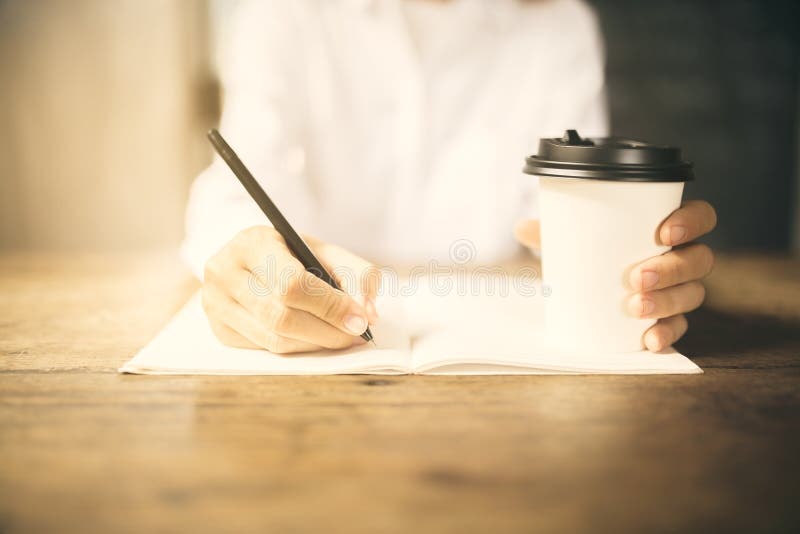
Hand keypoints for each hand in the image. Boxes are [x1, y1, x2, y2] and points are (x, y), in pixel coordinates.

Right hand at [201, 226, 379, 352]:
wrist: (253, 261)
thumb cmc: (294, 255)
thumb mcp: (325, 251)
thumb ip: (356, 274)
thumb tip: (368, 312)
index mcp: (252, 243)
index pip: (291, 284)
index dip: (329, 306)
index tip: (360, 319)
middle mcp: (224, 272)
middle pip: (281, 317)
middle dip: (327, 331)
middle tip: (356, 334)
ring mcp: (215, 303)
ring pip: (274, 340)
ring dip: (315, 344)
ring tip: (340, 336)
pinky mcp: (219, 329)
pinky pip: (264, 350)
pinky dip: (297, 349)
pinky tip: (314, 338)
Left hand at [514, 200, 716, 351]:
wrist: (590, 283)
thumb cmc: (592, 251)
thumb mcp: (573, 237)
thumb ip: (552, 230)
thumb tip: (521, 227)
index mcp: (669, 227)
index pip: (701, 217)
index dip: (691, 222)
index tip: (663, 233)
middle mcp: (683, 258)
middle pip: (698, 260)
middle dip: (671, 269)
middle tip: (636, 277)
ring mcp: (680, 290)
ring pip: (692, 294)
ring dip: (666, 302)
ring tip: (634, 307)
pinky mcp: (671, 318)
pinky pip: (679, 328)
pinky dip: (665, 334)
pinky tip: (649, 340)